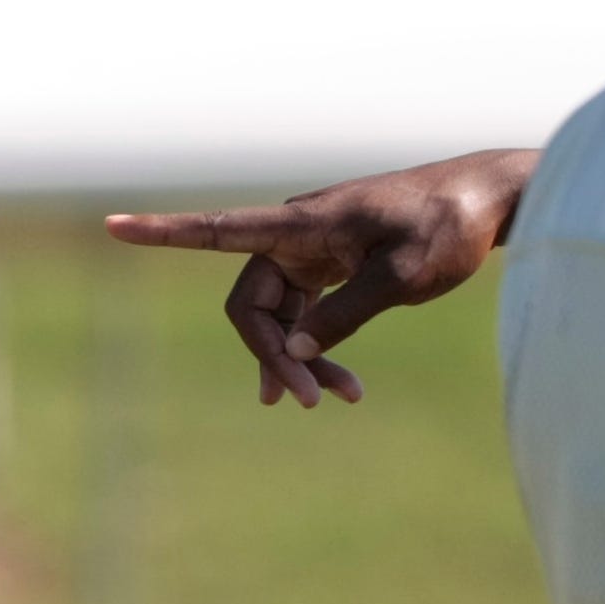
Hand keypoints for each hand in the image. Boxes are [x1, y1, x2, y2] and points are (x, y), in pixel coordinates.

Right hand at [102, 148, 540, 407]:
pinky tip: (335, 384)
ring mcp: (316, 250)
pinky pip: (308, 312)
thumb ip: (344, 314)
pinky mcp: (337, 265)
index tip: (113, 225)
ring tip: (340, 400)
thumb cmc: (450, 226)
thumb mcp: (402, 278)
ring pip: (282, 314)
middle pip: (253, 302)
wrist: (491, 200)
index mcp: (304, 223)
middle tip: (311, 403)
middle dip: (272, 353)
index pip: (220, 229)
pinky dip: (318, 346)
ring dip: (300, 358)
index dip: (164, 233)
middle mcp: (299, 233)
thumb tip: (295, 351)